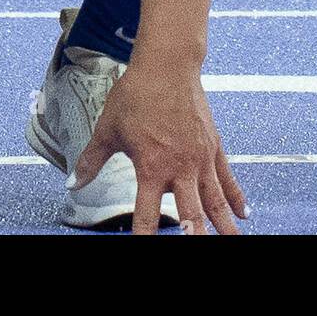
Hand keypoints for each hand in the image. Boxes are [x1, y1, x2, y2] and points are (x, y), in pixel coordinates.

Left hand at [70, 62, 248, 234]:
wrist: (167, 64)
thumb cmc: (135, 93)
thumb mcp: (108, 128)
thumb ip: (92, 160)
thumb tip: (72, 184)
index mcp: (152, 168)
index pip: (147, 216)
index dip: (145, 238)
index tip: (144, 250)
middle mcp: (180, 168)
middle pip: (191, 216)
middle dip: (195, 238)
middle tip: (202, 251)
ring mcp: (200, 158)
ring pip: (215, 202)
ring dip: (224, 227)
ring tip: (234, 243)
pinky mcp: (213, 145)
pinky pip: (227, 177)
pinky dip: (236, 196)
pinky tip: (244, 213)